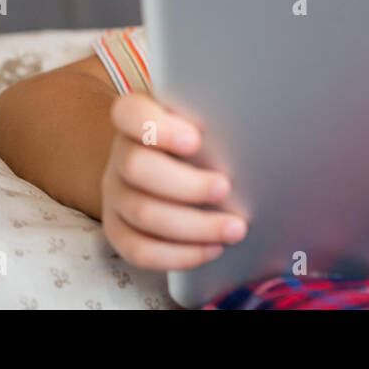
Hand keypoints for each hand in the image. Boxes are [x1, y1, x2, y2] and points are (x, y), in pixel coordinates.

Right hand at [101, 91, 247, 270]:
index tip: (196, 140)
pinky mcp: (118, 228)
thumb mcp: (205, 117)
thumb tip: (254, 129)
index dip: (160, 128)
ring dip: (194, 225)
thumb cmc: (201, 136)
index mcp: (136, 117)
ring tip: (234, 228)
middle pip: (138, 168)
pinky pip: (139, 249)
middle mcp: (121, 154)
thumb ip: (214, 117)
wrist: (176, 164)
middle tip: (226, 188)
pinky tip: (211, 249)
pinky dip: (178, 254)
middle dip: (187, 183)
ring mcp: (115, 193)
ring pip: (143, 213)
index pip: (130, 114)